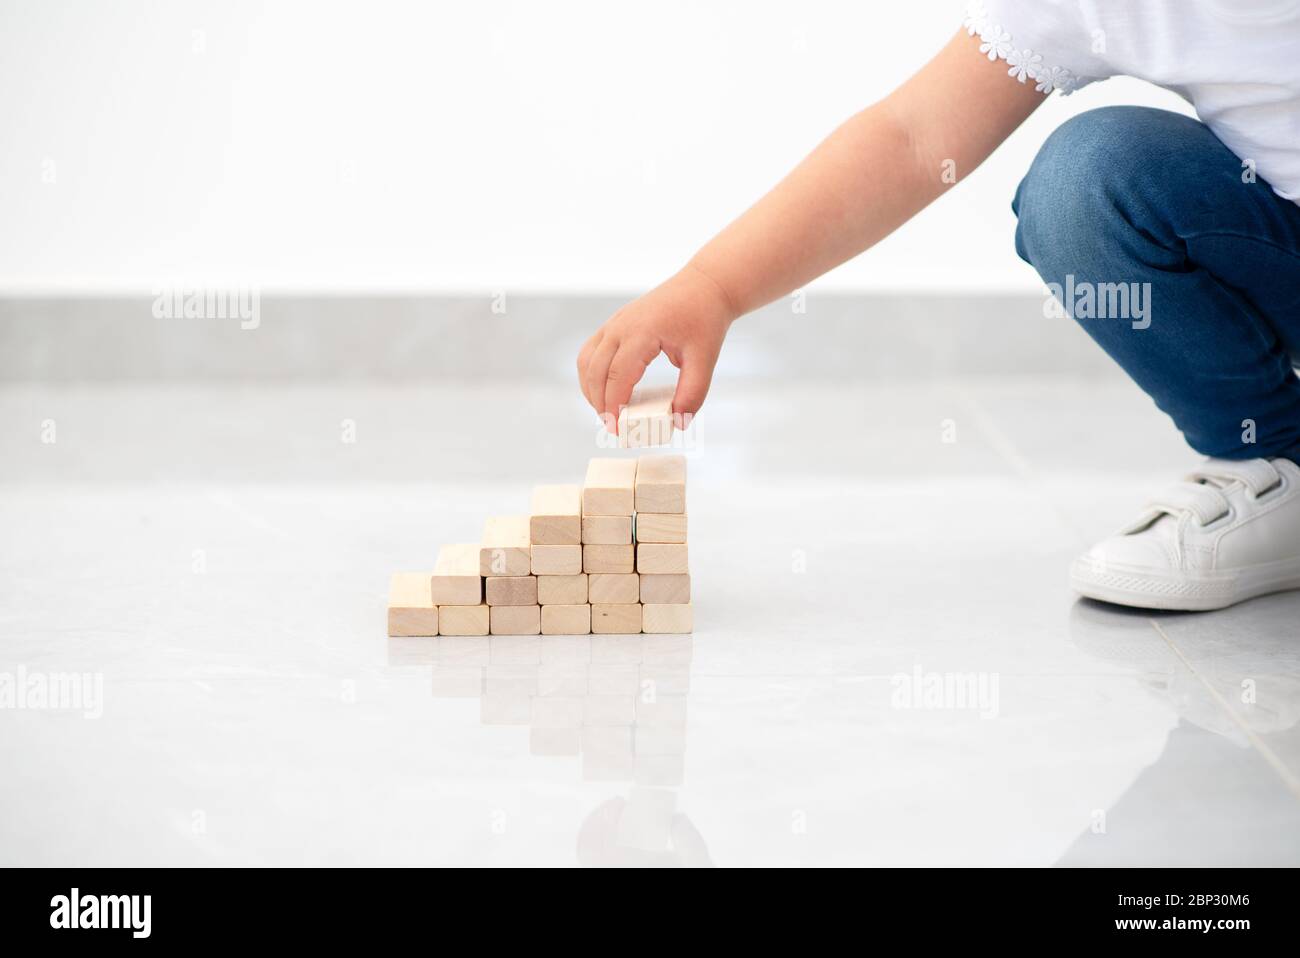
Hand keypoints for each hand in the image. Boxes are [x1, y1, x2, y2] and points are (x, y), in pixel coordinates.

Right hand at [577, 263, 735, 430]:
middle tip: (612, 426)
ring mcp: (615, 322)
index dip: (612, 405)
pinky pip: (591, 351)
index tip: (616, 429)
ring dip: (590, 388)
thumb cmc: (704, 319)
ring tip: (607, 411)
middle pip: (595, 371)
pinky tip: (605, 390)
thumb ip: (693, 393)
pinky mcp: (615, 323)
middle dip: (599, 403)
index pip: (617, 375)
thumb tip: (679, 422)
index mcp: (641, 332)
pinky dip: (592, 374)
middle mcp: (621, 325)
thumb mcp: (705, 359)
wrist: (704, 287)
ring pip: (586, 361)